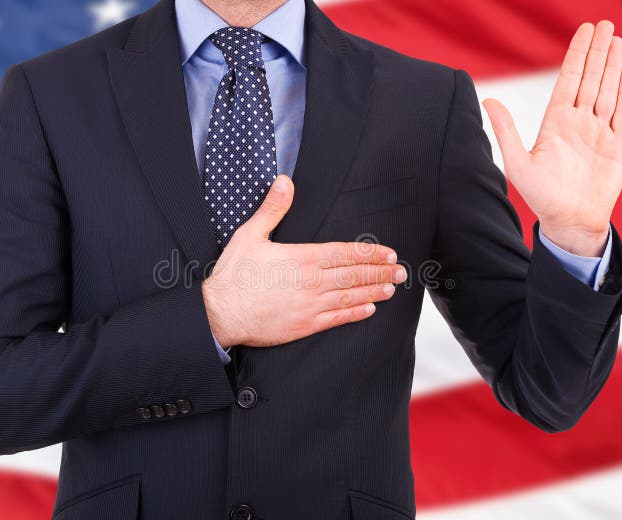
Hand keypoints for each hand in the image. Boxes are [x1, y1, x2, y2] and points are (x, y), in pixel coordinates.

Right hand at [202, 175, 407, 347]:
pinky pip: (336, 319)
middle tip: (401, 272)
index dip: (369, 253)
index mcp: (302, 257)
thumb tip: (285, 181)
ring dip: (373, 291)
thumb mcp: (250, 235)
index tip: (388, 253)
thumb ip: (272, 208)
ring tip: (391, 288)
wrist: (220, 313)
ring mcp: (309, 305)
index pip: (344, 253)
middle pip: (353, 275)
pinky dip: (354, 314)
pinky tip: (369, 310)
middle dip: (380, 272)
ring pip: (350, 296)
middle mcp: (311, 281)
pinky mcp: (304, 325)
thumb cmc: (234, 274)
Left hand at [482, 21, 621, 255]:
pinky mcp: (616, 146)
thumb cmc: (540, 196)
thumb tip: (488, 100)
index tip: (585, 31)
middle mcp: (577, 123)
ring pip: (607, 91)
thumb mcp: (517, 162)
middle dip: (597, 52)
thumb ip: (506, 130)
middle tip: (604, 24)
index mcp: (555, 123)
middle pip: (590, 79)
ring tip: (616, 40)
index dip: (577, 56)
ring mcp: (598, 132)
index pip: (568, 80)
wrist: (569, 221)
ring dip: (611, 66)